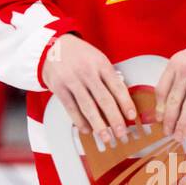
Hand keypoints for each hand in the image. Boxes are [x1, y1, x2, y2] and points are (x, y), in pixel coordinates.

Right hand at [41, 34, 137, 148]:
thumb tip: (122, 102)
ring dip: (98, 125)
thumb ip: (108, 77)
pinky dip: (80, 121)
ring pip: (88, 107)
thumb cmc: (80, 55)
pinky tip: (87, 130)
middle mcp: (87, 72)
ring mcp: (72, 80)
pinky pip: (71, 108)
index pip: (117, 86)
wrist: (53, 46)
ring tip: (106, 138)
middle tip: (122, 135)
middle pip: (104, 100)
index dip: (126, 103)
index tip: (132, 117)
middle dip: (115, 120)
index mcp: (100, 63)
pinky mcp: (59, 87)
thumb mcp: (97, 59)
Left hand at [153, 33, 185, 143]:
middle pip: (173, 102)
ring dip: (183, 125)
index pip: (161, 90)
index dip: (159, 107)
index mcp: (175, 64)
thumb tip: (169, 98)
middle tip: (168, 132)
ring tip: (180, 135)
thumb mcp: (185, 57)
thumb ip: (176, 74)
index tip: (159, 118)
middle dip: (169, 121)